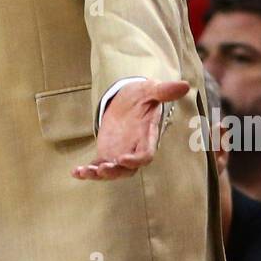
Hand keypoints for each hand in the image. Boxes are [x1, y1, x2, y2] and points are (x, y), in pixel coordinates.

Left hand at [72, 78, 191, 180]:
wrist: (130, 98)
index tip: (122, 159)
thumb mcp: (151, 90)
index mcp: (146, 137)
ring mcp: (121, 153)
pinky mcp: (108, 153)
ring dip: (100, 174)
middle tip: (102, 169)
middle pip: (128, 170)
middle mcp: (134, 149)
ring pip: (113, 171)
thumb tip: (185, 85)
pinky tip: (75, 172)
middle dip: (115, 172)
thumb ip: (164, 91)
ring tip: (85, 172)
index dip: (136, 160)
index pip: (145, 155)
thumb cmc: (143, 95)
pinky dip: (87, 171)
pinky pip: (98, 166)